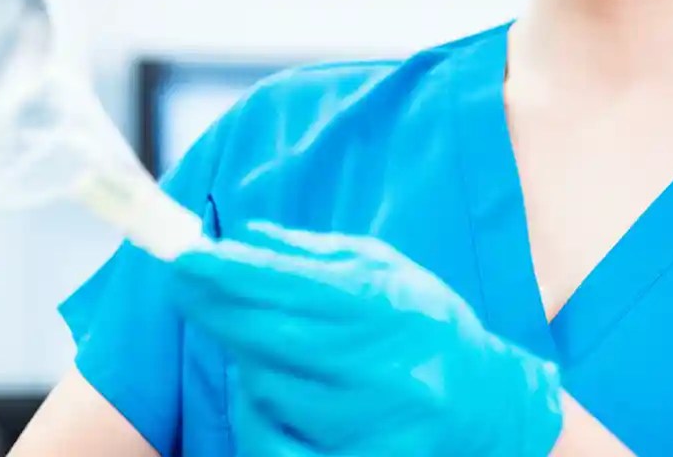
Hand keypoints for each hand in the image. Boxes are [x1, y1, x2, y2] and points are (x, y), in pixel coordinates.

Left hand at [170, 223, 563, 456]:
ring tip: (254, 339)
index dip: (230, 270)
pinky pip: (275, 440)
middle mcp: (377, 363)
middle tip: (185, 285)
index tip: (184, 255)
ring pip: (265, 386)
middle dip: (214, 307)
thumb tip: (251, 236)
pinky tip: (261, 393)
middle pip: (266, 334)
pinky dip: (255, 415)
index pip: (289, 284)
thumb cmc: (431, 328)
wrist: (487, 407)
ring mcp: (365, 419)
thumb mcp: (390, 273)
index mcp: (386, 306)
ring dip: (245, 358)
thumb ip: (320, 254)